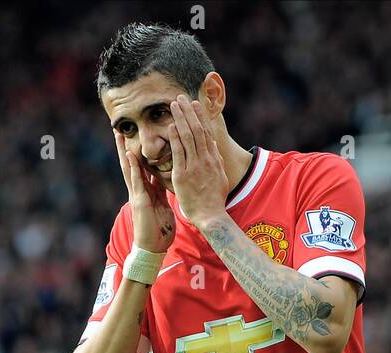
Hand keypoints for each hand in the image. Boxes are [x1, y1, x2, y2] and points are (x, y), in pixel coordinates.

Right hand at [115, 132, 175, 252]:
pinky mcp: (139, 201)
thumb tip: (163, 177)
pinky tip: (129, 156)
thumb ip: (160, 190)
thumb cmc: (158, 228)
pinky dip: (133, 168)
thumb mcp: (161, 204)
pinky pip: (136, 181)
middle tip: (118, 130)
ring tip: (119, 136)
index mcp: (146, 190)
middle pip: (130, 164)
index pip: (141, 167)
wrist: (153, 247)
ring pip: (129, 169)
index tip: (134, 137)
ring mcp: (137, 195)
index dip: (138, 152)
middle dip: (124, 147)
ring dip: (123, 152)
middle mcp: (138, 190)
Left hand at [169, 95, 229, 230]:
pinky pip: (179, 153)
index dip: (200, 117)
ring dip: (181, 119)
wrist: (211, 216)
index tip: (194, 105)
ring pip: (188, 137)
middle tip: (181, 98)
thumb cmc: (214, 200)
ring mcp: (194, 166)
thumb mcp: (220, 178)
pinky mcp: (183, 175)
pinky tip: (171, 126)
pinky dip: (176, 138)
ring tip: (173, 105)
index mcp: (213, 159)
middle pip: (197, 129)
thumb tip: (212, 147)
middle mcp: (205, 159)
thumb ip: (216, 161)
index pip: (206, 133)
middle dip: (188, 112)